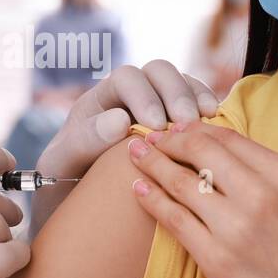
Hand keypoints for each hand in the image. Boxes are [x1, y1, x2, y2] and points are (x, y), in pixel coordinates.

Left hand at [30, 60, 217, 235]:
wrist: (77, 204)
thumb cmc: (65, 183)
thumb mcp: (62, 163)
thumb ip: (84, 140)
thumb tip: (120, 120)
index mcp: (101, 99)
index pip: (127, 77)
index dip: (144, 95)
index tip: (155, 126)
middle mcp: (131, 96)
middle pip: (159, 72)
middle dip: (175, 93)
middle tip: (185, 124)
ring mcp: (158, 106)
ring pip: (183, 83)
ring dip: (196, 99)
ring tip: (203, 123)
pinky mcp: (178, 125)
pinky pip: (198, 104)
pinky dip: (208, 110)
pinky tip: (215, 126)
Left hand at [125, 121, 277, 277]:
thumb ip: (265, 174)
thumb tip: (219, 149)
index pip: (226, 137)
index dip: (194, 129)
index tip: (175, 128)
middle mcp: (261, 195)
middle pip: (199, 151)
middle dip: (167, 140)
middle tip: (146, 137)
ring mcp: (237, 228)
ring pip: (181, 182)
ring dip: (152, 164)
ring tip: (135, 155)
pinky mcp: (217, 260)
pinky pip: (174, 220)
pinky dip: (152, 199)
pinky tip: (139, 189)